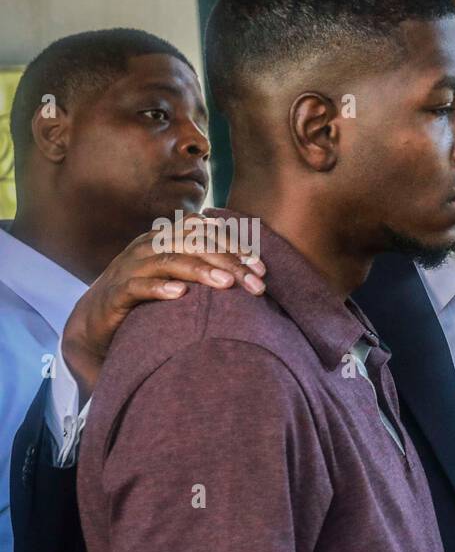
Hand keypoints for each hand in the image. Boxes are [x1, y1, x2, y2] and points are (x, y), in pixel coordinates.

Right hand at [62, 216, 265, 396]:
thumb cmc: (147, 297)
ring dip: (200, 271)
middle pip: (193, 245)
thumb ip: (204, 265)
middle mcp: (147, 246)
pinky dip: (159, 288)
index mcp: (164, 237)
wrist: (97, 321)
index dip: (234, 245)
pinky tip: (180, 294)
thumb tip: (250, 268)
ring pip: (169, 261)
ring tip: (227, 283)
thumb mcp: (177, 276)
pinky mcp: (116, 293)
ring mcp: (130, 267)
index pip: (204, 231)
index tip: (261, 267)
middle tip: (256, 283)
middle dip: (229, 262)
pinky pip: (138, 286)